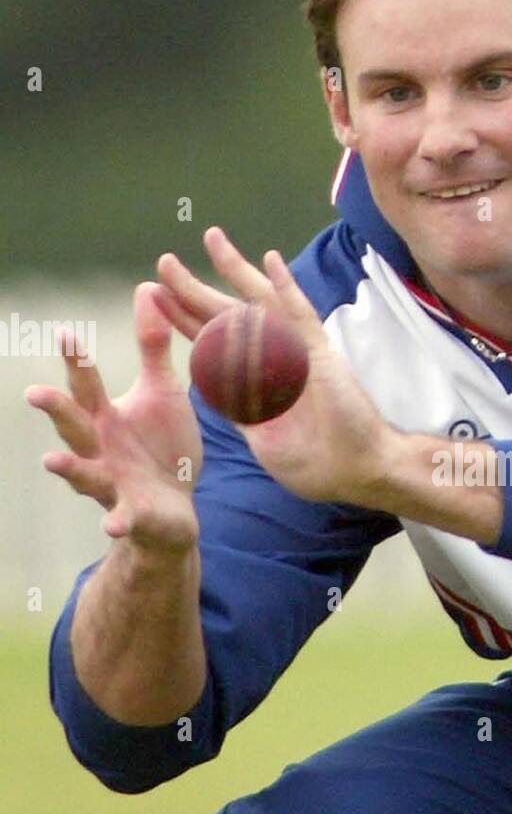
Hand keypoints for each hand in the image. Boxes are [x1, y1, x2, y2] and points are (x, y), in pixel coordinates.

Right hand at [25, 283, 201, 551]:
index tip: (65, 333)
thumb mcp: (160, 391)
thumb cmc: (161, 446)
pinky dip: (117, 522)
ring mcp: (112, 483)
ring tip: (51, 461)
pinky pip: (122, 519)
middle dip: (56, 410)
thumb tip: (146, 287)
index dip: (75, 360)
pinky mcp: (133, 514)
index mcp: (105, 417)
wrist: (175, 509)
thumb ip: (151, 345)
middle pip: (73, 426)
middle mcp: (100, 449)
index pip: (86, 384)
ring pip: (85, 475)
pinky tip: (112, 526)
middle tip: (35, 393)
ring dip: (68, 468)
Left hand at [151, 226, 399, 505]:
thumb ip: (237, 409)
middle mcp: (271, 359)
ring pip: (259, 303)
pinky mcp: (320, 354)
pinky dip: (286, 288)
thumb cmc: (313, 464)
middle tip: (165, 263)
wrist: (357, 470)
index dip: (182, 319)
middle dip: (193, 289)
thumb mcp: (260, 439)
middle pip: (226, 314)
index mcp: (252, 382)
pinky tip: (271, 261)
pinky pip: (301, 315)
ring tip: (211, 240)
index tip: (154, 298)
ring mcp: (296, 352)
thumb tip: (208, 385)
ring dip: (235, 271)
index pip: (210, 342)